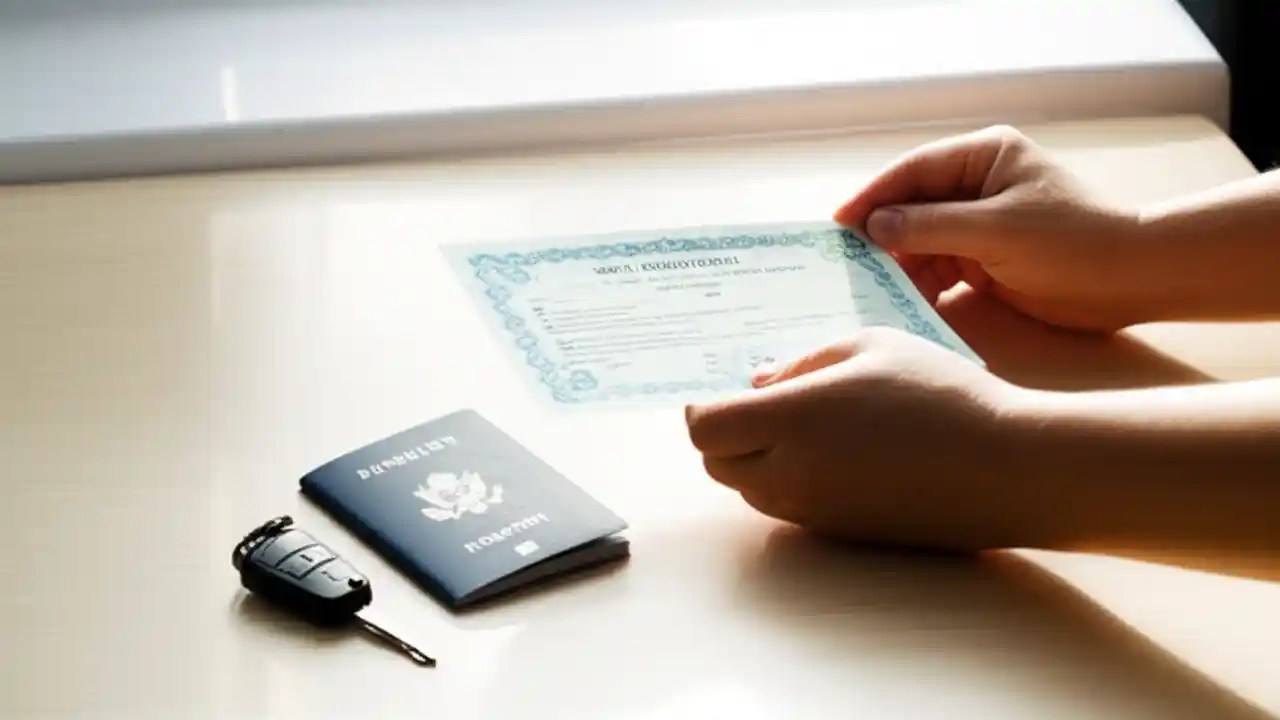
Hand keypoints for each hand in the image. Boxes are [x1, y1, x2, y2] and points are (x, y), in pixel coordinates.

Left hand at [686, 327, 1030, 550]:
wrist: (1009, 469)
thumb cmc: (944, 394)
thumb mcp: (871, 346)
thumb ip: (803, 362)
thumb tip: (759, 383)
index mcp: (792, 421)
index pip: (705, 428)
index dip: (700, 408)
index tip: (713, 389)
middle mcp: (793, 473)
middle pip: (717, 464)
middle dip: (722, 434)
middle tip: (753, 402)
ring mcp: (815, 511)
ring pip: (750, 490)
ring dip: (753, 459)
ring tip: (797, 423)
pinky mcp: (841, 533)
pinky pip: (789, 508)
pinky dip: (788, 481)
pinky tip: (830, 451)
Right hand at [834, 125, 1148, 331]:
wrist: (1133, 280)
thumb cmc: (1073, 242)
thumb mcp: (997, 230)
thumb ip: (931, 226)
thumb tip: (876, 224)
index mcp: (984, 157)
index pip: (914, 170)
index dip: (874, 195)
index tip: (839, 222)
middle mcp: (978, 185)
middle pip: (912, 207)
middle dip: (882, 236)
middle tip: (846, 264)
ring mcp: (980, 224)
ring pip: (921, 242)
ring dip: (898, 266)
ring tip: (869, 290)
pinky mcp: (985, 260)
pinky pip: (939, 269)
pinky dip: (920, 286)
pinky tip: (902, 304)